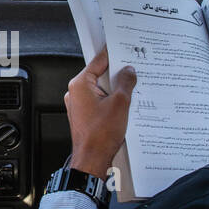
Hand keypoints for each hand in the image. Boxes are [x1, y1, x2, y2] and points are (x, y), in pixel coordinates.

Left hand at [65, 47, 136, 178]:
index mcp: (80, 84)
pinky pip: (99, 102)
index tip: (122, 48)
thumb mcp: (120, 103)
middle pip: (100, 75)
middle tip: (132, 74)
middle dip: (117, 76)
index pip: (98, 61)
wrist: (92, 160)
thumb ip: (125, 82)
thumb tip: (128, 72)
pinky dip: (111, 102)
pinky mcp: (84, 115)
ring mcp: (79, 105)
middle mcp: (76, 93)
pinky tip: (123, 108)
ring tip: (128, 95)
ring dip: (115, 91)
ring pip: (101, 89)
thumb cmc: (99, 136)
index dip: (113, 54)